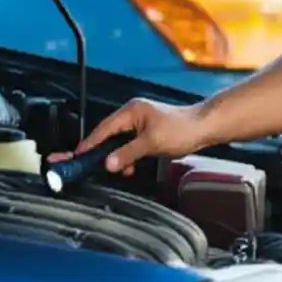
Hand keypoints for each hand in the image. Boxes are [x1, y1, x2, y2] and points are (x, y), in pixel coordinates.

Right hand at [46, 98, 209, 175]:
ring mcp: (141, 122)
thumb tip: (108, 163)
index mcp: (131, 111)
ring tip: (119, 169)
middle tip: (91, 165)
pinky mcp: (148, 131)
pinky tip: (130, 166)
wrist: (204, 127)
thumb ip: (127, 154)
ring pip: (120, 141)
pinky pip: (131, 144)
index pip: (103, 128)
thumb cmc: (182, 129)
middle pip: (109, 134)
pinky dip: (128, 156)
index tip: (77, 155)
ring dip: (118, 156)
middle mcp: (133, 114)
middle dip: (103, 152)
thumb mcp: (151, 143)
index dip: (90, 143)